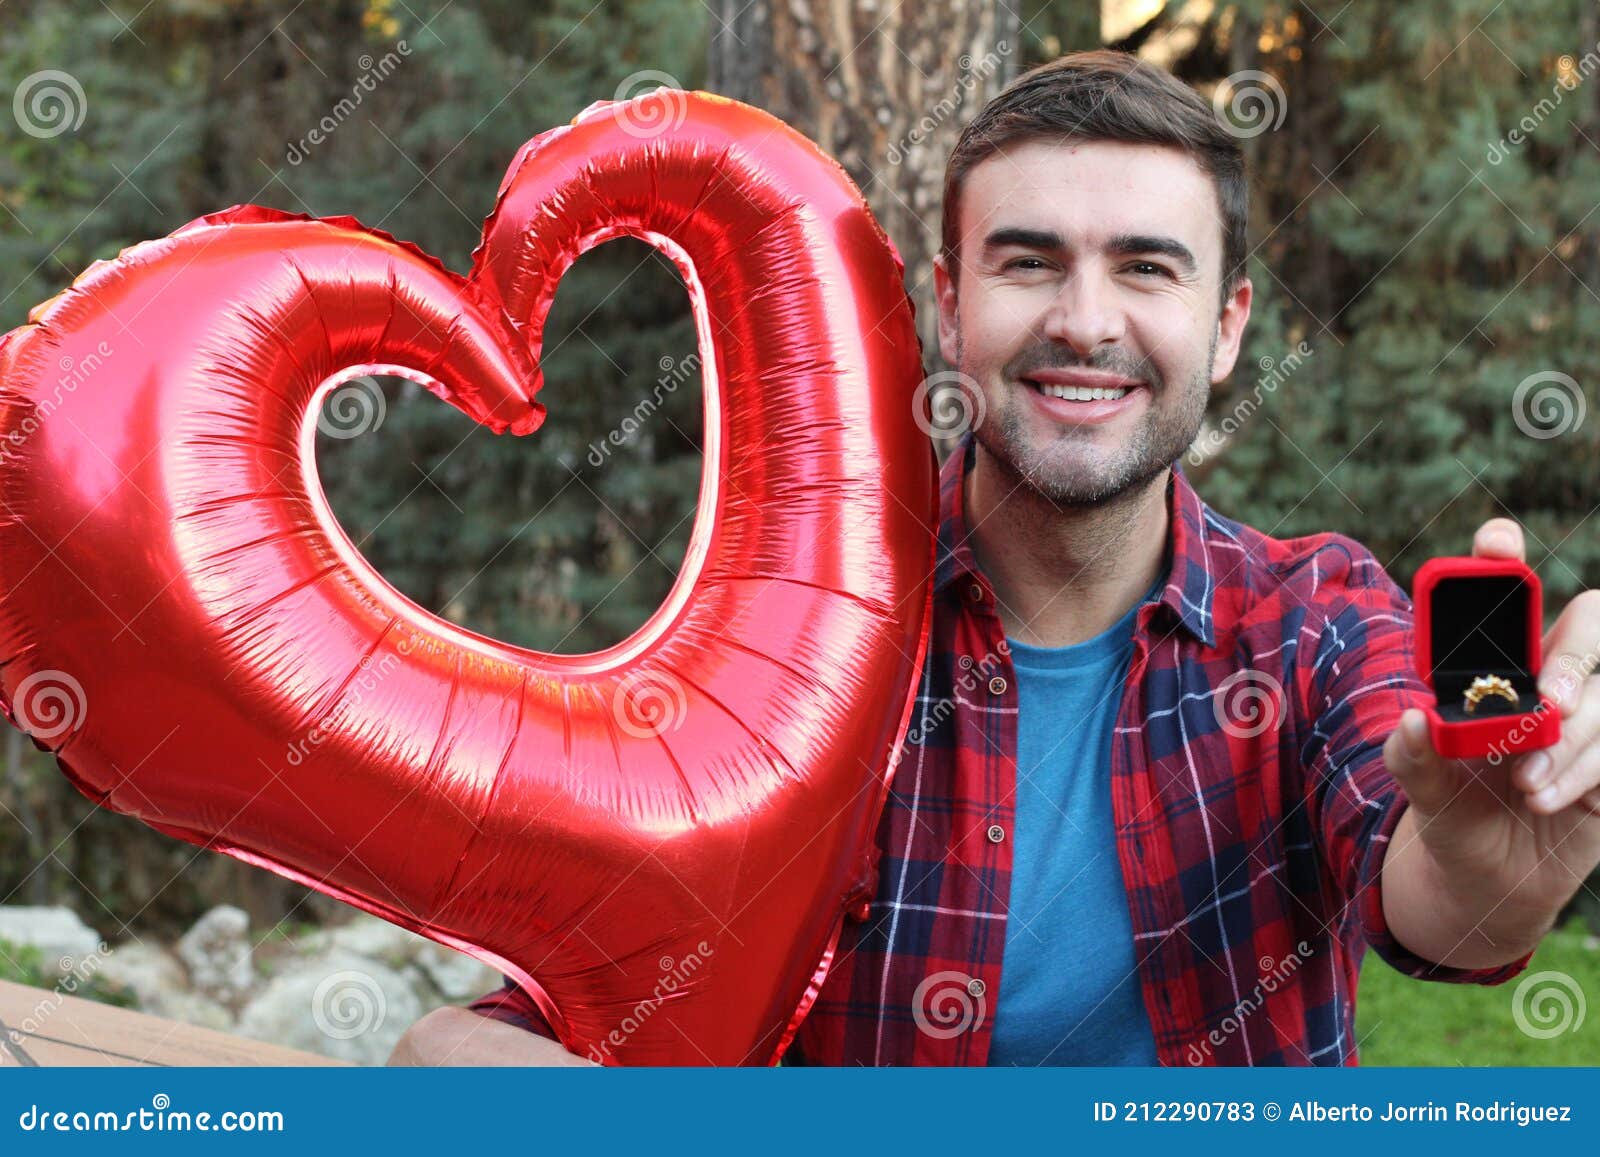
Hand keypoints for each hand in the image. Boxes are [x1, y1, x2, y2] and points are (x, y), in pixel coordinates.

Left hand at [1382, 518, 1599, 942]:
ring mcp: (1595, 711)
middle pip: (1593, 622)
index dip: (1501, 556)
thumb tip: (1412, 720)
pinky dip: (1593, 774)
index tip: (1496, 544)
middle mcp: (1551, 675)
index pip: (1505, 592)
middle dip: (1575, 660)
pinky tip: (1566, 804)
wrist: (1490, 879)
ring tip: (1529, 791)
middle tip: (1550, 708)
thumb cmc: (1453, 817)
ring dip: (1576, 745)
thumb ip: (1413, 760)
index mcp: (1495, 667)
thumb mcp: (1424, 794)